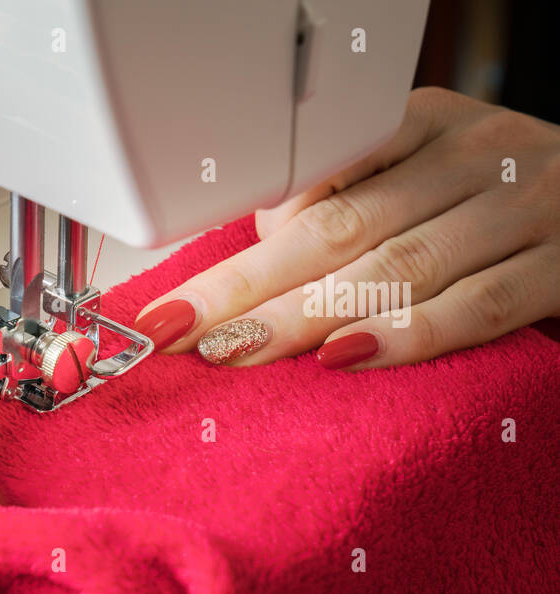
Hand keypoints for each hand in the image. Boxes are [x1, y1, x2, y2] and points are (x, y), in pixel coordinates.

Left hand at [133, 87, 559, 368]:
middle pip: (341, 230)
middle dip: (251, 289)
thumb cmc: (497, 206)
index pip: (319, 182)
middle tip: (184, 332)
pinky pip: (478, 305)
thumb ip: (348, 206)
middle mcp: (475, 157)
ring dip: (307, 317)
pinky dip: (408, 333)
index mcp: (426, 126)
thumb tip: (251, 258)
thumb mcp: (423, 178)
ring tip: (238, 352)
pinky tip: (346, 357)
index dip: (241, 247)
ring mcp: (525, 208)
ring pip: (398, 268)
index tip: (178, 301)